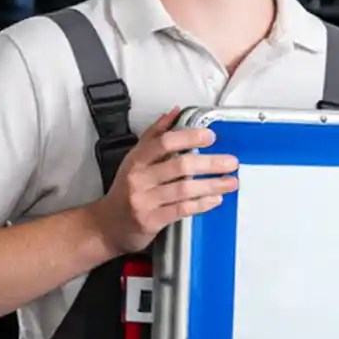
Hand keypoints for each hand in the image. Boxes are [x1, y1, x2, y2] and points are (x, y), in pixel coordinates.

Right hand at [90, 107, 239, 255]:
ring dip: (212, 185)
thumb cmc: (125, 190)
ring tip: (231, 182)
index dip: (189, 137)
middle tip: (231, 162)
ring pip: (184, 189)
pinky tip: (215, 199)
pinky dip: (201, 204)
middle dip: (210, 163)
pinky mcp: (151, 221)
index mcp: (136, 159)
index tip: (210, 136)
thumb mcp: (135, 159)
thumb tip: (174, 112)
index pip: (164, 142)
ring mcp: (144, 200)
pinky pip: (181, 209)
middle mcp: (139, 178)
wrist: (106, 226)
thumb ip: (155, 135)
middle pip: (180, 165)